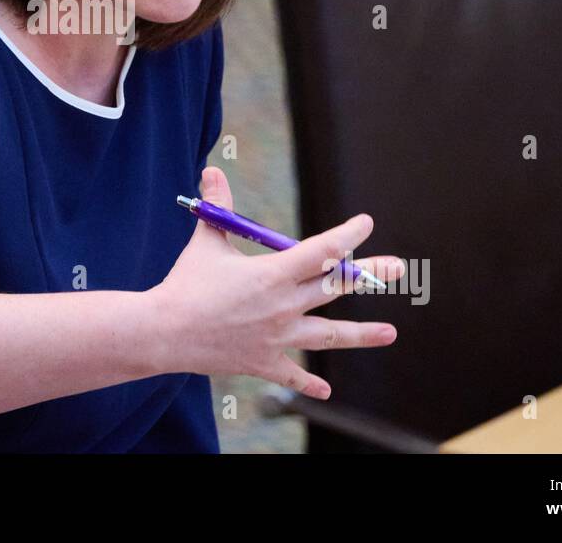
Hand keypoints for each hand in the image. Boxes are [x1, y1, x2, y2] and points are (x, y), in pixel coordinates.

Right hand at [149, 165, 402, 398]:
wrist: (163, 333)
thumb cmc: (184, 284)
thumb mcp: (205, 241)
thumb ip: (217, 207)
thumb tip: (213, 171)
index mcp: (272, 274)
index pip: (321, 250)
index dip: (348, 235)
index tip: (365, 223)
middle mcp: (282, 306)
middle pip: (336, 288)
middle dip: (370, 275)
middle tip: (399, 268)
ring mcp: (276, 337)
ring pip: (328, 335)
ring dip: (361, 336)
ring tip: (389, 333)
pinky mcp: (263, 361)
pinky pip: (292, 374)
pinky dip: (308, 383)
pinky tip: (326, 390)